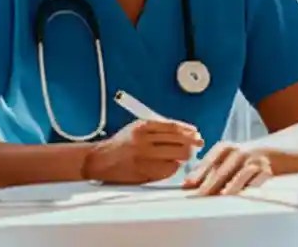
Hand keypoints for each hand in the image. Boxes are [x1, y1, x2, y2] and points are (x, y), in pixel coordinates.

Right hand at [82, 118, 203, 184]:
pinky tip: (170, 165)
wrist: (101, 159)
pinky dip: (173, 168)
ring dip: (182, 157)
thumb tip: (184, 133)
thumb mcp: (136, 129)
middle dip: (189, 145)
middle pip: (179, 142)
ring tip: (180, 157)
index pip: (173, 127)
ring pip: (176, 157)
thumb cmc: (121, 144)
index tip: (196, 134)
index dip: (188, 131)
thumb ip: (158, 129)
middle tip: (193, 147)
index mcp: (142, 126)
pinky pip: (169, 170)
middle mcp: (144, 140)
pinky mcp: (145, 171)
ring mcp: (145, 157)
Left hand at [182, 142, 273, 195]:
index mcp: (226, 148)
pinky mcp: (270, 168)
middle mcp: (238, 152)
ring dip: (228, 188)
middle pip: (220, 171)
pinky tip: (244, 196)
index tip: (185, 187)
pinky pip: (258, 180)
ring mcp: (254, 160)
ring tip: (218, 198)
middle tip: (195, 197)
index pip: (207, 163)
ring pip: (238, 176)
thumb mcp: (235, 157)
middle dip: (207, 185)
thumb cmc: (256, 156)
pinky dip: (250, 188)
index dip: (196, 175)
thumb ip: (217, 168)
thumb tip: (192, 184)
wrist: (289, 145)